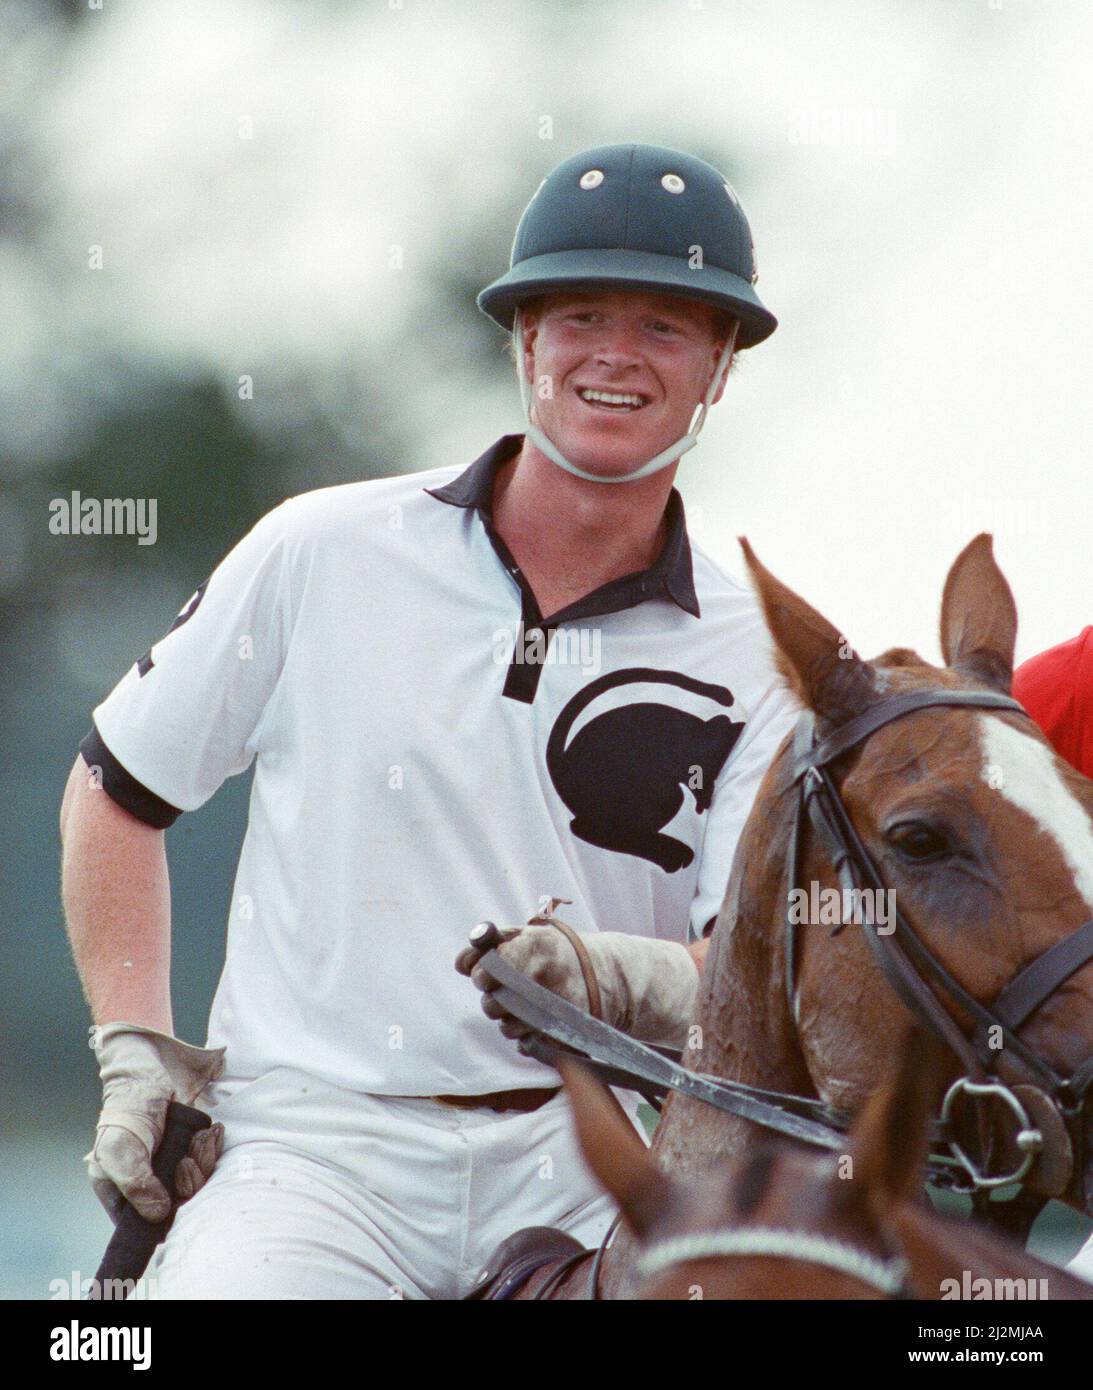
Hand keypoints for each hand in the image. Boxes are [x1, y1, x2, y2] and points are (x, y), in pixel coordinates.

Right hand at [86, 1023, 225, 1223]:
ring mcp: (169, 1168)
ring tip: (198, 1139)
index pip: (144, 1225)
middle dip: (190, 1181)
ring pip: (196, 1183)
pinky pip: (207, 1161)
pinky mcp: (188, 1150)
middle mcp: (146, 1184)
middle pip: (178, 1204)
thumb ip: (136, 1184)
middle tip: (186, 1160)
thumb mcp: (121, 1150)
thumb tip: (158, 1215)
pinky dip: (211, 1147)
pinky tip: (211, 1132)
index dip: (164, 1218)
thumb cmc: (127, 1111)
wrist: (148, 1072)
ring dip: (203, 1160)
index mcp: (121, 1192)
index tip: (177, 1196)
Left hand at [456, 920, 699, 1046]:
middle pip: (492, 1003)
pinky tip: (537, 1018)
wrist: (607, 977)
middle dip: (493, 998)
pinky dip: (525, 1033)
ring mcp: (554, 1009)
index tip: (486, 973)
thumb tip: (462, 963)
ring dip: (508, 1018)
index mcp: (534, 947)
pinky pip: (524, 1042)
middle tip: (507, 990)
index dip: (481, 974)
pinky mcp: (561, 1035)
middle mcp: (544, 978)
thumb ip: (493, 944)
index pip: (486, 970)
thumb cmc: (558, 953)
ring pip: (506, 1027)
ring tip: (527, 1004)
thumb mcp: (529, 935)